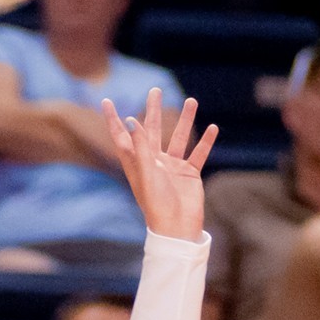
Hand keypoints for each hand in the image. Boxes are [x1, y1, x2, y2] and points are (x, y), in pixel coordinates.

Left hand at [103, 89, 216, 243]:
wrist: (177, 229)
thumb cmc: (157, 205)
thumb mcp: (147, 173)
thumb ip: (140, 146)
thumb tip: (130, 119)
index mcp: (138, 163)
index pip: (123, 137)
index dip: (114, 120)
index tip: (106, 101)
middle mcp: (154, 163)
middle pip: (152, 131)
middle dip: (153, 110)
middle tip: (156, 90)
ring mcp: (173, 168)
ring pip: (179, 138)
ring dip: (185, 120)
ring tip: (191, 100)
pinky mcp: (189, 175)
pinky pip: (198, 154)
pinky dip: (206, 142)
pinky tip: (212, 127)